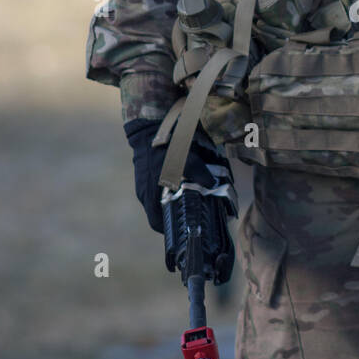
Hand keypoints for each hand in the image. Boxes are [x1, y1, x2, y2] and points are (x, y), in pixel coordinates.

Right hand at [124, 117, 230, 233]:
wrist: (148, 128)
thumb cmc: (165, 147)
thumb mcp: (188, 160)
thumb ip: (202, 174)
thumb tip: (215, 185)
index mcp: (151, 195)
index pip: (157, 223)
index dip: (169, 230)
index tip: (183, 230)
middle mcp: (145, 193)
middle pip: (158, 214)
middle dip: (173, 217)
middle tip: (190, 216)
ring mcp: (143, 184)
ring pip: (157, 203)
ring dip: (170, 205)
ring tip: (187, 202)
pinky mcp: (145, 176)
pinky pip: (155, 191)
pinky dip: (166, 193)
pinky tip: (178, 186)